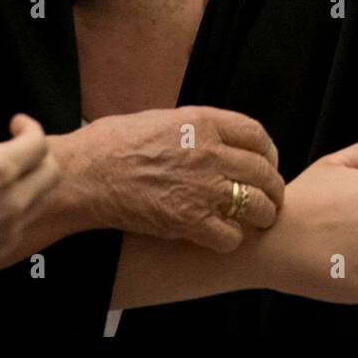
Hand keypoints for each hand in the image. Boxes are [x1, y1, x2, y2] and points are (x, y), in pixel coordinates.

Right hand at [0, 89, 58, 282]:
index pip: (39, 140)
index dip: (30, 126)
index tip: (15, 124)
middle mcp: (15, 197)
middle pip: (52, 168)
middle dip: (40, 153)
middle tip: (19, 147)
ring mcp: (13, 224)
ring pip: (45, 195)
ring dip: (36, 179)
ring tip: (13, 173)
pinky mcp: (6, 245)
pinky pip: (28, 220)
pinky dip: (24, 206)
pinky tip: (1, 202)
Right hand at [53, 106, 283, 252]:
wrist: (84, 174)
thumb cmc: (112, 144)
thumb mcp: (162, 119)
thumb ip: (195, 128)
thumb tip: (214, 138)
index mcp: (203, 122)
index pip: (257, 134)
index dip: (268, 151)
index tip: (268, 162)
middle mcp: (210, 152)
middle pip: (263, 172)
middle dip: (273, 188)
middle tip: (272, 198)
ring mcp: (202, 187)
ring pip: (256, 205)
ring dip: (262, 215)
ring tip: (259, 220)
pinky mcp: (189, 220)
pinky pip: (230, 235)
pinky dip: (231, 239)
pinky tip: (223, 237)